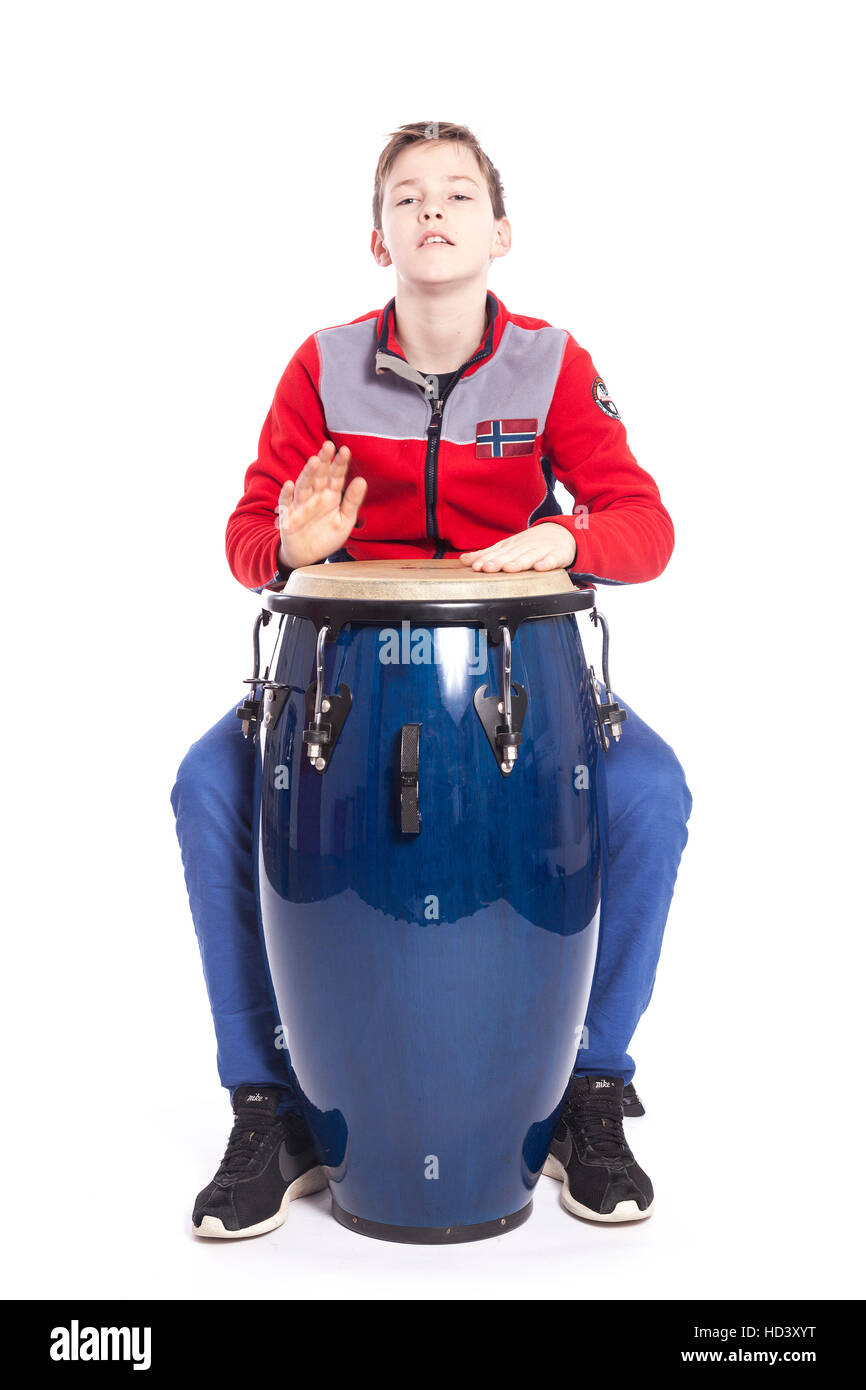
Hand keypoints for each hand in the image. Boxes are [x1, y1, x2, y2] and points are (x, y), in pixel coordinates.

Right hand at [277, 440, 367, 569]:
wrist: (308, 556)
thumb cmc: (327, 536)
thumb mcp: (345, 520)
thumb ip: (353, 501)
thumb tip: (362, 480)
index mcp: (331, 495)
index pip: (336, 476)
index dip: (340, 464)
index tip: (346, 450)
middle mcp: (315, 495)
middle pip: (319, 475)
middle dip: (324, 460)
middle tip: (328, 446)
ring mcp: (301, 504)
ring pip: (303, 485)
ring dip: (307, 473)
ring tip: (314, 461)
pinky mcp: (288, 515)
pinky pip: (286, 503)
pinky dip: (286, 495)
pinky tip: (289, 485)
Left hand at [459, 523, 576, 571]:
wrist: (560, 533)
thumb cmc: (530, 543)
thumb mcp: (508, 546)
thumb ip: (487, 555)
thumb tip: (464, 560)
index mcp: (511, 546)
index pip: (497, 553)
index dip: (486, 560)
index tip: (476, 566)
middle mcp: (524, 547)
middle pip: (511, 555)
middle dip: (498, 562)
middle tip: (487, 568)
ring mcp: (541, 551)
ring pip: (529, 557)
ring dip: (519, 563)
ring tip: (509, 569)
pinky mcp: (556, 555)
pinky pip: (552, 560)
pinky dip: (547, 563)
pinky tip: (540, 568)